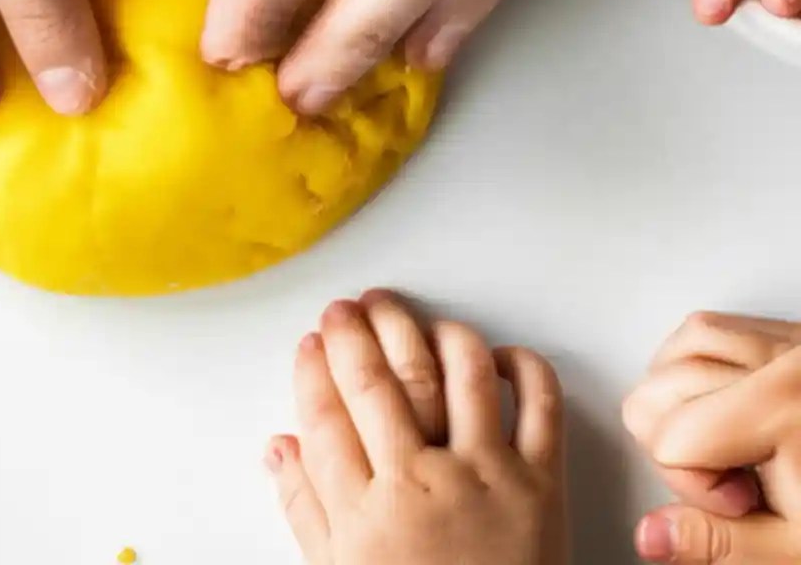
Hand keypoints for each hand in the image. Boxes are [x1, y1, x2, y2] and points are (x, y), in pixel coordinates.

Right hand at [266, 289, 566, 564]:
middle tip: (346, 309)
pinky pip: (539, 403)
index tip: (310, 344)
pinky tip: (495, 354)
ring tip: (410, 316)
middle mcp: (421, 481)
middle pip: (379, 382)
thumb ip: (306, 509)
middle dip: (354, 333)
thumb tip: (279, 446)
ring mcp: (486, 475)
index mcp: (365, 511)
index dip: (313, 369)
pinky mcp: (542, 480)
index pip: (326, 415)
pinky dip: (521, 366)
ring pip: (458, 373)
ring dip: (429, 330)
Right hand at [623, 312, 800, 563]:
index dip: (693, 486)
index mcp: (785, 411)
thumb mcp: (798, 551)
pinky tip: (726, 406)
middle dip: (677, 441)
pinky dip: (700, 362)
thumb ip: (718, 543)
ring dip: (680, 397)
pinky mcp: (796, 334)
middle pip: (659, 387)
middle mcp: (789, 362)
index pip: (671, 436)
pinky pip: (713, 326)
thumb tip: (651, 534)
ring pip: (680, 346)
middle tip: (735, 478)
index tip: (742, 502)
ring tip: (729, 442)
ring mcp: (794, 341)